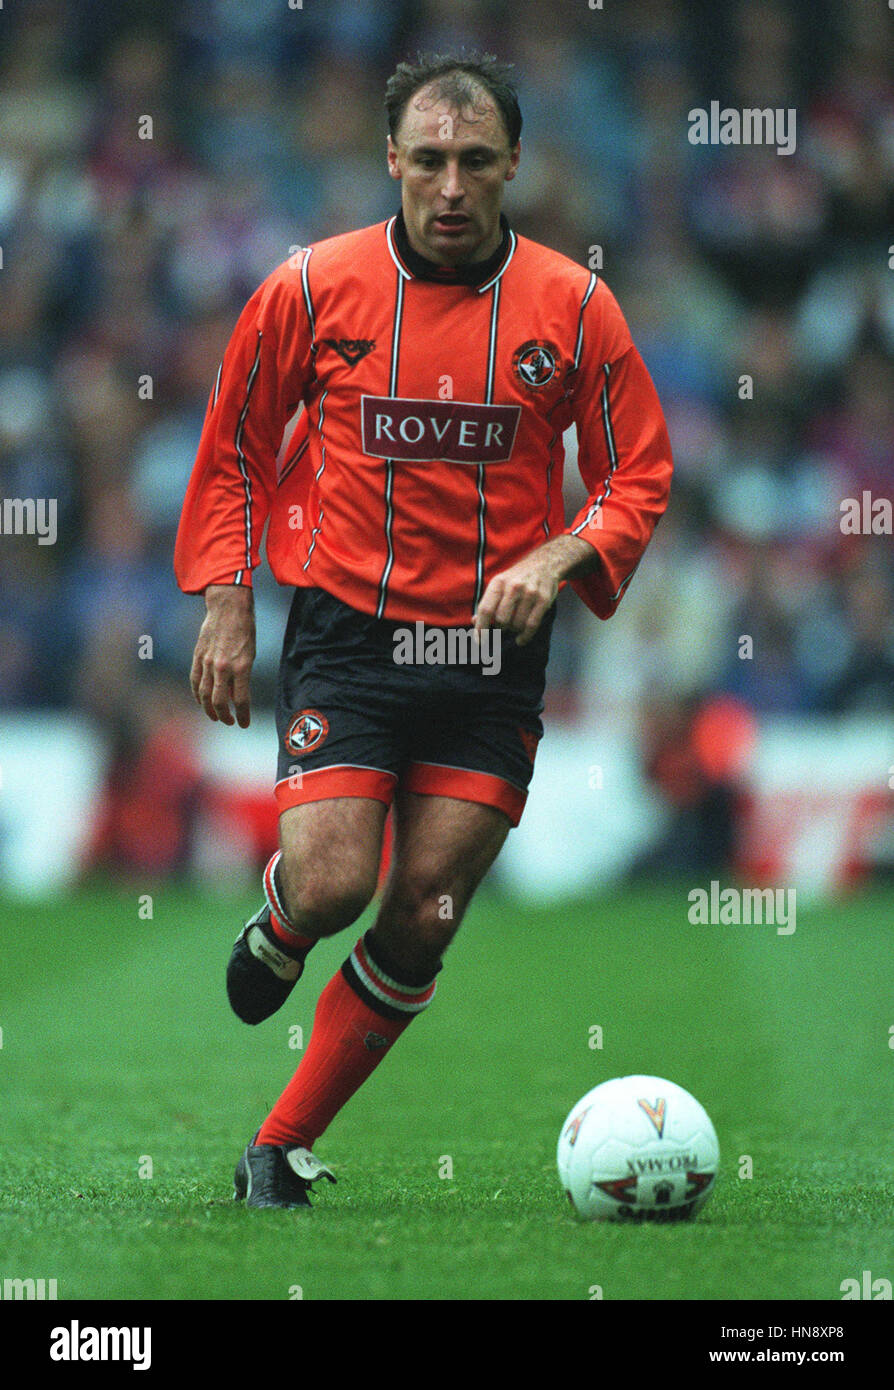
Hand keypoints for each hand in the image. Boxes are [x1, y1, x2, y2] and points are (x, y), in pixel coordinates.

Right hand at [190, 584, 255, 726]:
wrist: (228, 608)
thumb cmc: (245, 630)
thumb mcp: (250, 654)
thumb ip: (242, 676)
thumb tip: (232, 696)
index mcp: (241, 667)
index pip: (240, 700)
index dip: (242, 716)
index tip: (244, 724)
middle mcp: (223, 667)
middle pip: (219, 702)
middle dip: (224, 716)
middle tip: (229, 722)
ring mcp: (208, 662)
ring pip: (204, 694)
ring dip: (209, 709)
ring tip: (215, 716)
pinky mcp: (198, 656)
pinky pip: (195, 681)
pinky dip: (197, 694)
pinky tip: (201, 701)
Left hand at [473, 552, 560, 647]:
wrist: (544, 563)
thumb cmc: (516, 578)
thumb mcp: (499, 584)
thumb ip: (487, 602)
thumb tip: (475, 622)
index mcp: (499, 582)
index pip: (486, 609)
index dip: (481, 628)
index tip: (479, 642)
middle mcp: (514, 587)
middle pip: (501, 620)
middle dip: (500, 628)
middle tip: (503, 626)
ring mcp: (530, 593)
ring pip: (517, 625)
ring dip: (514, 630)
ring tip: (515, 625)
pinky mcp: (544, 600)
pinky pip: (532, 625)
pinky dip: (525, 636)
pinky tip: (521, 639)